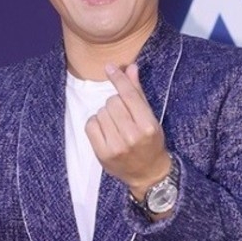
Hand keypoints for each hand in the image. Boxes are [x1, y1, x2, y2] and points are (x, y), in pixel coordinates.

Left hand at [85, 63, 170, 199]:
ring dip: (106, 115)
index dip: (118, 79)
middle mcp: (132, 136)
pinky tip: (105, 131)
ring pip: (101, 112)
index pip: (129, 95)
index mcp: (147, 125)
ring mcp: (116, 146)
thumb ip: (138, 93)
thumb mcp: (149, 117)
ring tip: (115, 125)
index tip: (110, 67)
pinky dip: (95, 124)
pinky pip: (91, 125)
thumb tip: (130, 67)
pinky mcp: (103, 153)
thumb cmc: (150, 142)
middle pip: (112, 102)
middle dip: (116, 104)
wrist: (148, 173)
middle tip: (123, 116)